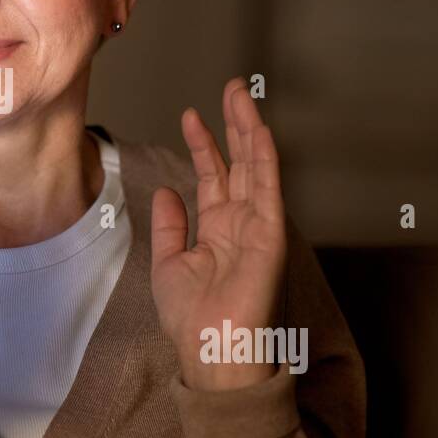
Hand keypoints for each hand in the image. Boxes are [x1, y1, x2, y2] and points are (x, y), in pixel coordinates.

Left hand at [150, 77, 286, 391]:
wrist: (211, 350)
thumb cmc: (191, 318)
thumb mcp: (167, 263)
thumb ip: (169, 226)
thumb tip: (168, 191)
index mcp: (216, 229)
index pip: (213, 176)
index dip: (204, 145)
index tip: (191, 116)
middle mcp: (239, 222)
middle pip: (238, 162)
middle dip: (233, 124)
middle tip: (230, 88)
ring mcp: (258, 225)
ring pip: (255, 166)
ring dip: (249, 129)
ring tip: (240, 94)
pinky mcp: (271, 234)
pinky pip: (269, 188)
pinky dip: (264, 158)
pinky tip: (258, 130)